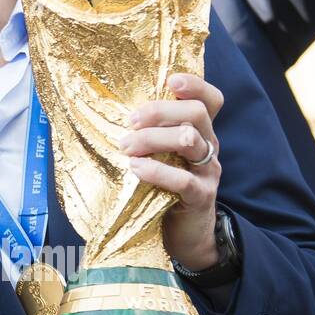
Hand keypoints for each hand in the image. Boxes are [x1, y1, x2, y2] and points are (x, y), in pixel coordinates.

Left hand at [119, 73, 223, 270]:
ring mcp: (208, 171)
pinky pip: (184, 179)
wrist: (185, 234)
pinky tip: (136, 169)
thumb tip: (104, 111)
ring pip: (190, 140)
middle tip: (130, 123)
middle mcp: (209, 146)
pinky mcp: (201, 196)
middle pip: (197, 113)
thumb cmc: (163, 187)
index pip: (210, 99)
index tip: (171, 80)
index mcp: (199, 131)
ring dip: (152, 138)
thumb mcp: (159, 155)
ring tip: (126, 148)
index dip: (196, 85)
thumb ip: (147, 134)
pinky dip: (157, 171)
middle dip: (160, 111)